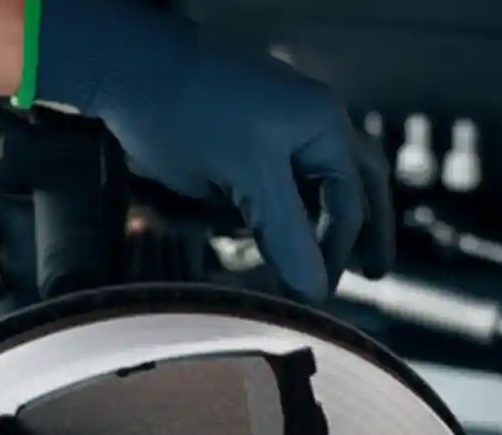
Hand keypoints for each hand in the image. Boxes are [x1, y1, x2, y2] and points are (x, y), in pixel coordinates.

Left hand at [35, 0, 393, 303]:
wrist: (127, 70)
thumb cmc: (189, 115)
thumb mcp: (246, 178)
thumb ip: (286, 234)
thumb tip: (316, 292)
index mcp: (322, 124)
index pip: (348, 201)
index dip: (336, 252)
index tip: (316, 298)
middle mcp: (310, 120)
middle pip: (356, 182)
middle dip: (364, 230)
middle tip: (373, 274)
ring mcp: (280, 123)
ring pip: (320, 180)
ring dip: (326, 221)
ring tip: (326, 260)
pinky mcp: (248, 132)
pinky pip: (285, 174)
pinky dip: (292, 207)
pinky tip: (284, 233)